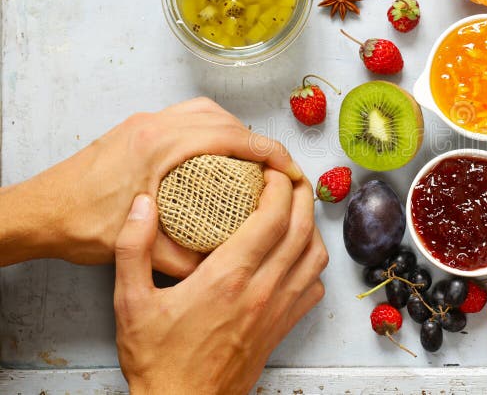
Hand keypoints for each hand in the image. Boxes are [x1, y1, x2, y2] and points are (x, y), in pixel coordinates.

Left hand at [0, 97, 302, 274]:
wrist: (38, 212)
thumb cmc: (79, 223)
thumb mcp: (141, 246)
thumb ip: (187, 259)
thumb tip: (225, 265)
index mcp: (160, 145)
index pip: (231, 137)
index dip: (270, 152)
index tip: (290, 170)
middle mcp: (154, 125)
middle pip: (224, 118)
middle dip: (258, 141)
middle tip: (278, 169)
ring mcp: (144, 123)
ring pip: (206, 111)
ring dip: (235, 131)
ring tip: (252, 161)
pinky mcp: (137, 129)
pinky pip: (187, 116)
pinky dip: (212, 129)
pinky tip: (216, 155)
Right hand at [114, 172, 326, 393]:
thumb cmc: (157, 359)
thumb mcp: (130, 302)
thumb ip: (133, 249)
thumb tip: (143, 204)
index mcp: (227, 277)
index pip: (272, 218)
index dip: (280, 186)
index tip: (272, 169)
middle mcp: (261, 290)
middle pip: (301, 229)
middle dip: (301, 194)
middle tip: (290, 176)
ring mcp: (277, 310)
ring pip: (314, 256)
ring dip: (311, 226)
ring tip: (295, 209)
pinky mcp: (283, 327)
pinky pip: (314, 287)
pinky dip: (312, 263)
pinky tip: (295, 255)